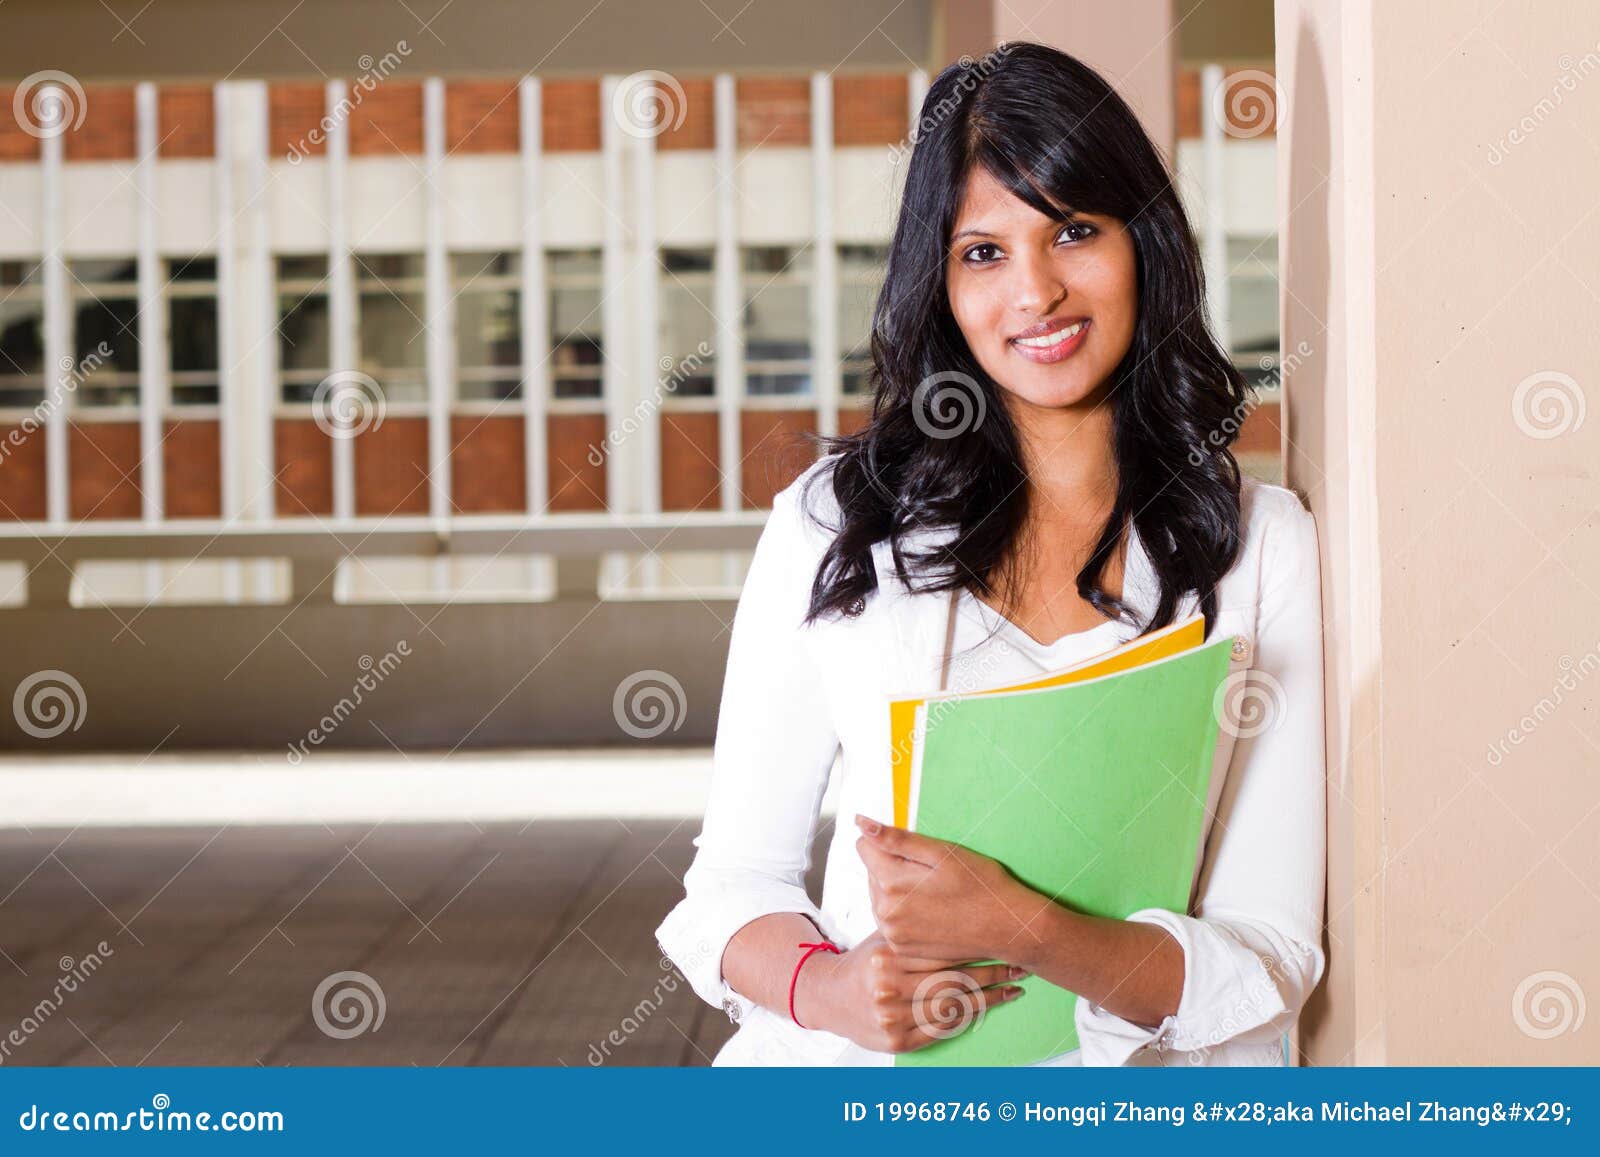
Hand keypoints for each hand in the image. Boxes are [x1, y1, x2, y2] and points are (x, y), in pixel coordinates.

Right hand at [792, 929, 1026, 1053]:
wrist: (830, 997)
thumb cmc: (866, 960)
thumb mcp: (882, 932)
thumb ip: (908, 913)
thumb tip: (922, 865)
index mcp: (887, 956)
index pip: (942, 951)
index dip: (975, 946)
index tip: (1002, 939)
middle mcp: (887, 988)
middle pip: (952, 981)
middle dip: (991, 973)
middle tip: (1018, 965)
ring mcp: (890, 1017)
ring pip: (951, 1008)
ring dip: (988, 999)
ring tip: (1013, 987)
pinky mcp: (896, 1041)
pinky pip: (941, 1030)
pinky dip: (967, 1018)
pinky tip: (987, 1006)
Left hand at [855, 813, 1047, 965]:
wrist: (1007, 928)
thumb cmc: (980, 885)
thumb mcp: (942, 853)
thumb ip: (896, 839)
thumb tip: (860, 824)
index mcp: (891, 883)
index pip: (864, 847)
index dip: (888, 842)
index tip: (915, 851)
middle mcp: (885, 912)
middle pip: (872, 872)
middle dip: (893, 866)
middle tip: (933, 873)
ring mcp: (893, 934)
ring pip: (879, 896)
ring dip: (897, 888)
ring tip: (934, 892)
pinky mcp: (902, 948)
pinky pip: (890, 919)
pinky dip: (904, 910)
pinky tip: (931, 909)